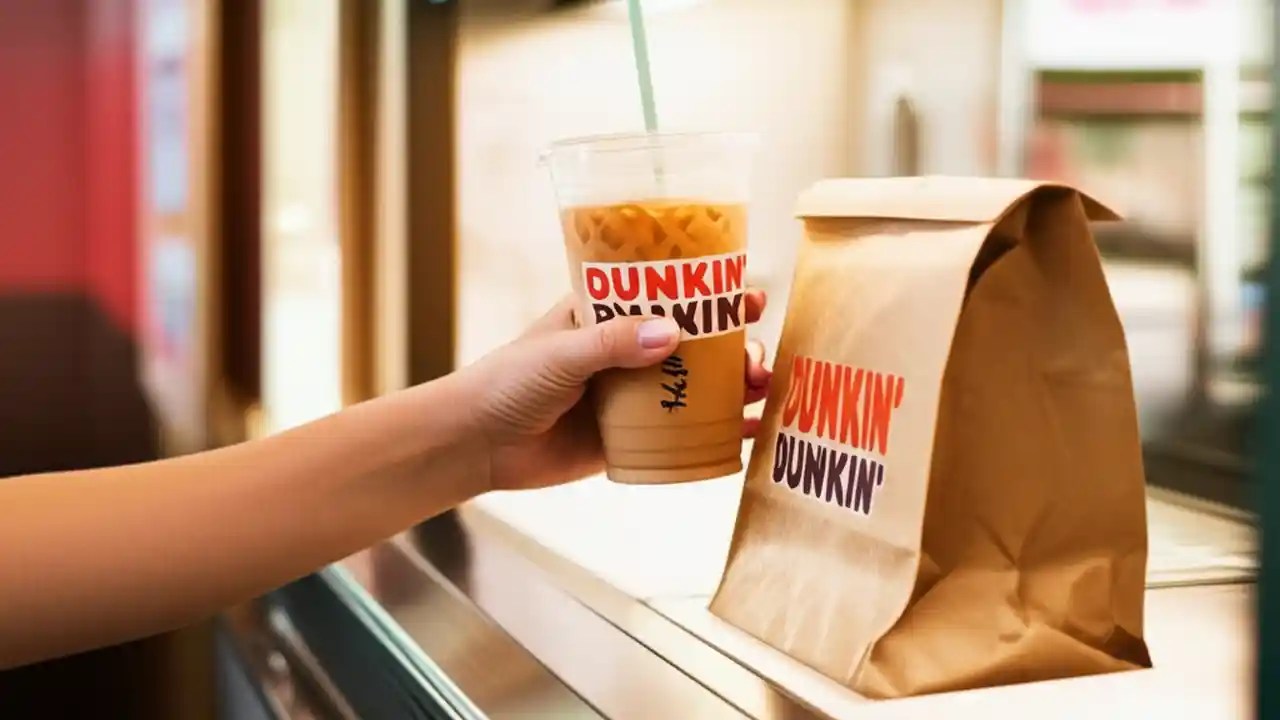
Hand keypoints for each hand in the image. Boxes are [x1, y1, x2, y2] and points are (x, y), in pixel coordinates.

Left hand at [460, 291, 770, 491]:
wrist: (477, 443)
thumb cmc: (508, 381)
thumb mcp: (561, 353)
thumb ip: (613, 344)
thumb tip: (674, 334)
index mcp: (607, 315)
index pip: (670, 295)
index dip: (713, 295)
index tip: (749, 296)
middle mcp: (625, 351)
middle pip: (695, 343)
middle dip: (734, 346)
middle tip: (757, 356)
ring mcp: (632, 396)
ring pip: (696, 386)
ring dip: (734, 386)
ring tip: (760, 388)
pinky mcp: (632, 439)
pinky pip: (683, 432)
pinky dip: (719, 432)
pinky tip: (749, 432)